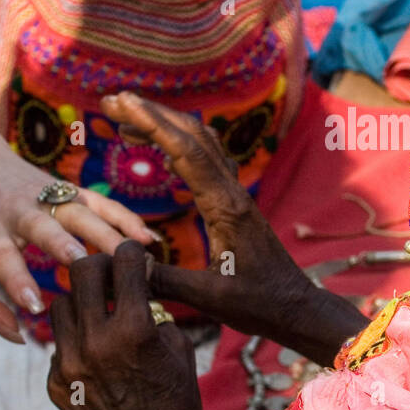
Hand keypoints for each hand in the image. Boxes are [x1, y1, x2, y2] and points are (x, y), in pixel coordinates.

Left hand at [0, 129, 155, 343]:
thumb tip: (17, 335)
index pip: (3, 259)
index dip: (18, 282)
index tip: (36, 306)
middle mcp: (19, 212)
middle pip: (46, 228)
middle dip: (66, 246)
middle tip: (87, 268)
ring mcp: (48, 197)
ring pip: (81, 213)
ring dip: (108, 234)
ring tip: (136, 258)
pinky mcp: (70, 189)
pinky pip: (102, 202)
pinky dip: (126, 218)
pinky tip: (148, 239)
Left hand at [46, 241, 201, 409]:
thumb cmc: (176, 402)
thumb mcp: (178, 350)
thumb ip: (156, 313)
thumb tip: (138, 287)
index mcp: (133, 330)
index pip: (123, 264)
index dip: (130, 252)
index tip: (133, 253)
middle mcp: (95, 342)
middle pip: (80, 273)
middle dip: (98, 265)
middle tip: (108, 274)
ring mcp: (69, 365)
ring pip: (60, 306)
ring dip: (79, 302)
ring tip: (97, 313)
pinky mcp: (55, 384)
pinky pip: (57, 345)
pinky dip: (75, 341)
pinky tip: (94, 354)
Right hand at [100, 92, 369, 363]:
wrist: (296, 308)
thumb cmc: (259, 305)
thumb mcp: (210, 299)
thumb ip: (166, 282)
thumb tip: (123, 264)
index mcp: (225, 208)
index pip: (186, 152)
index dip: (153, 122)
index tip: (122, 102)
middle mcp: (232, 193)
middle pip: (194, 136)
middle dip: (153, 113)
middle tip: (113, 100)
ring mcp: (236, 196)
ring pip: (202, 144)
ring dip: (166, 125)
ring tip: (125, 120)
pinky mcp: (235, 204)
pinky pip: (206, 161)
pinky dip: (179, 145)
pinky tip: (161, 149)